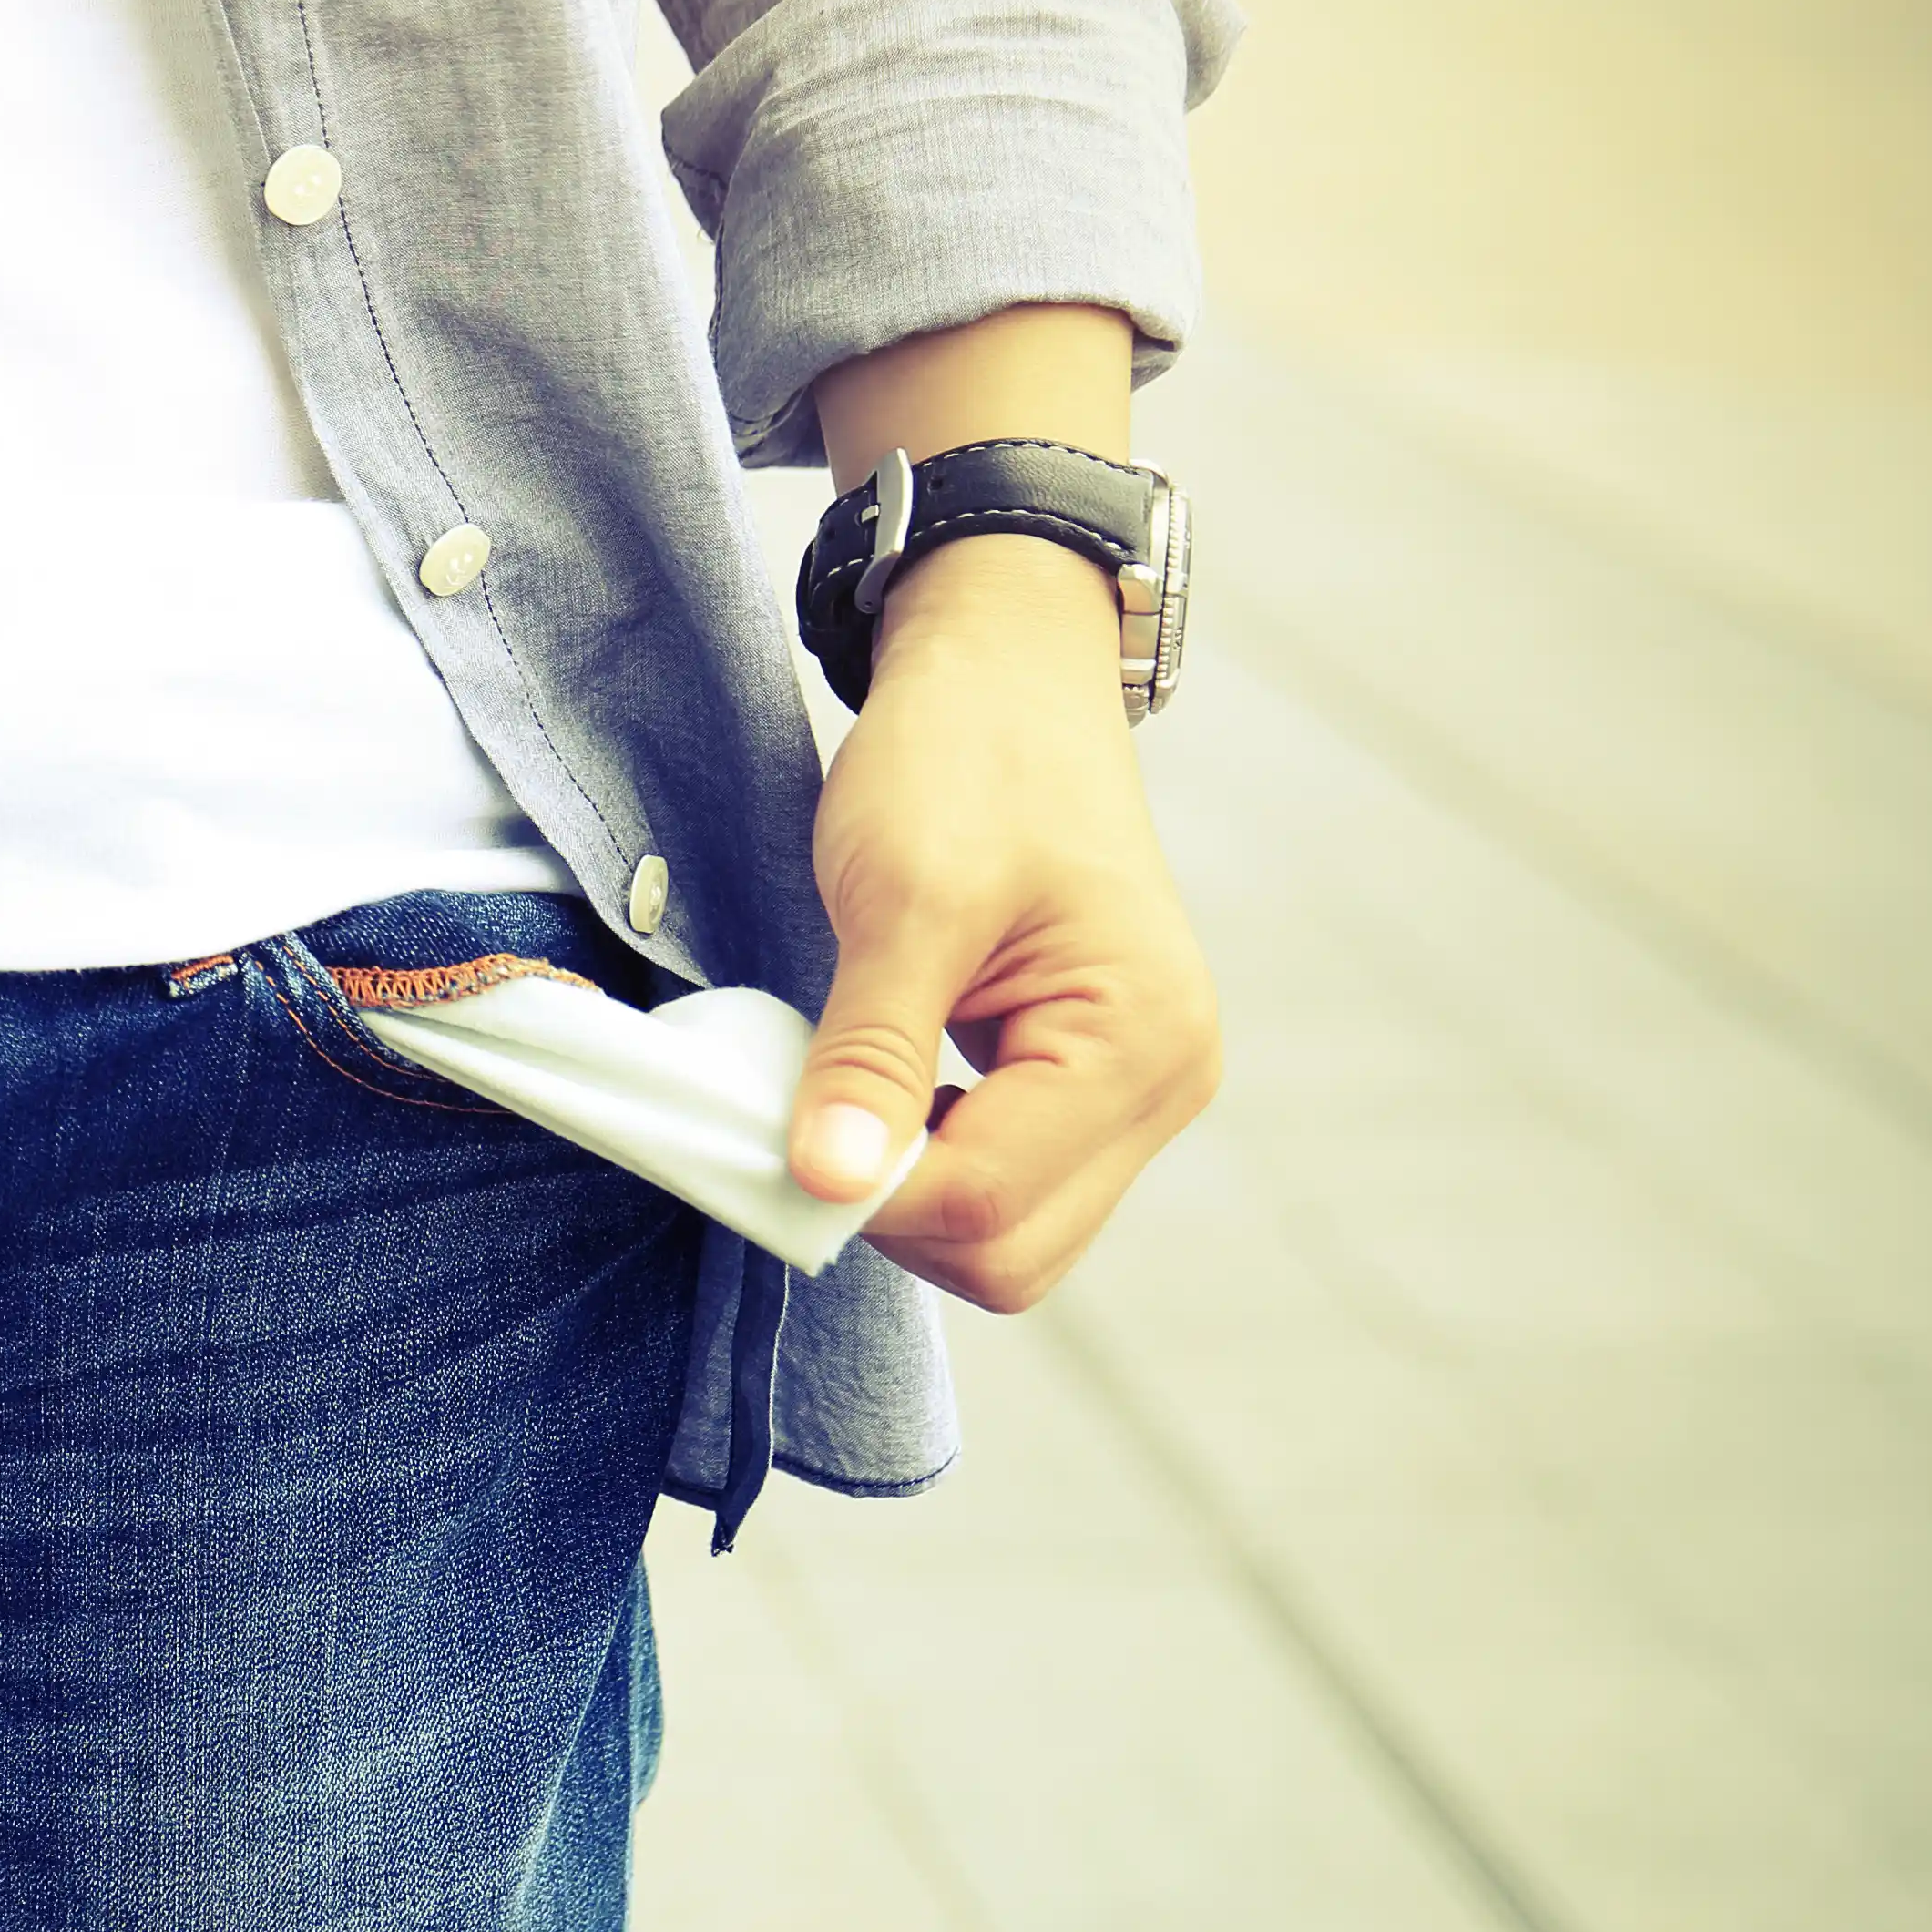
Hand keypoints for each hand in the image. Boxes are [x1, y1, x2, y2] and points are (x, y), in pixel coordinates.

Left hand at [786, 535, 1221, 1310]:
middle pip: (1007, 1255)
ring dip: (908, 1190)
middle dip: (892, 1210)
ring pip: (1006, 1237)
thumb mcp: (902, 900)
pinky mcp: (1093, 1087)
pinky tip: (886, 1089)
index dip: (861, 1195)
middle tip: (808, 1114)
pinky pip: (1006, 1183)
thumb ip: (869, 1054)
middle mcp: (1164, 1085)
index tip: (766, 1137)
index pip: (983, 1207)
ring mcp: (1136, 1094)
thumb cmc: (965, 759)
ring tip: (848, 1086)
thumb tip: (827, 1183)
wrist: (1008, 676)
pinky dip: (929, 1162)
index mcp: (1141, 1043)